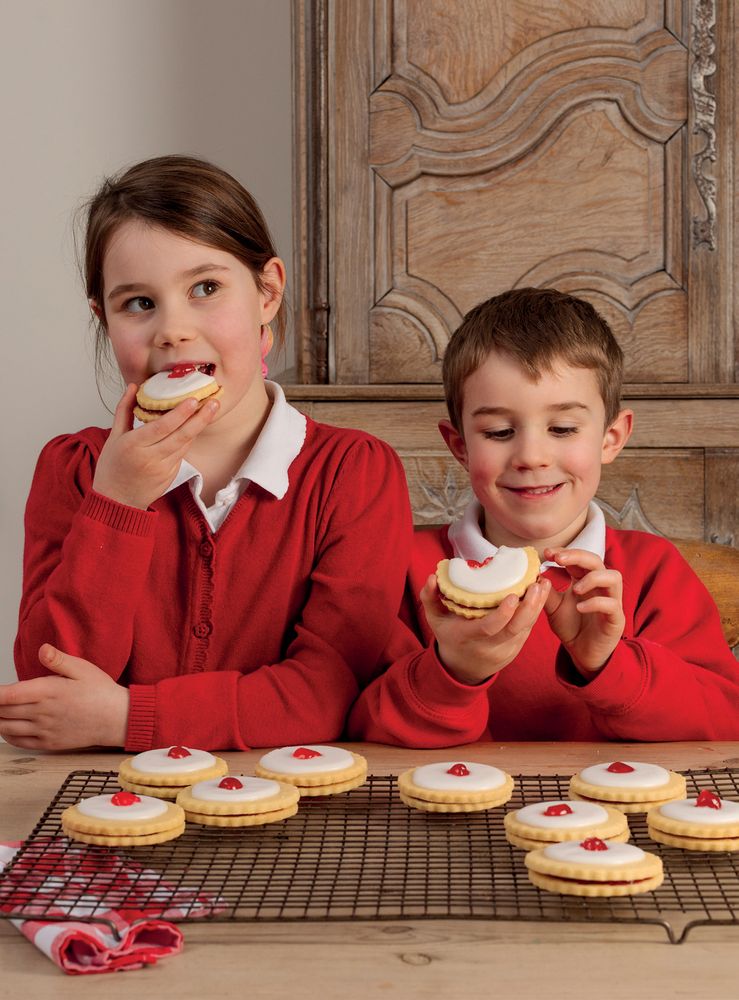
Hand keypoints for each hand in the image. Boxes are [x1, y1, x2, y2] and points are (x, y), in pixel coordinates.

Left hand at [0, 644, 128, 749]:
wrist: (117, 719)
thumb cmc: (101, 692)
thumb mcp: (82, 668)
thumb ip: (58, 660)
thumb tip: (42, 649)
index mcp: (48, 691)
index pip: (8, 695)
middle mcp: (42, 713)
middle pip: (2, 711)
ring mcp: (44, 730)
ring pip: (6, 728)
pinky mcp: (49, 742)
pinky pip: (19, 742)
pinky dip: (6, 735)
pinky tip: (5, 727)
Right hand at [92, 383, 219, 508]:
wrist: (117, 500)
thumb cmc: (112, 467)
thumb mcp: (114, 437)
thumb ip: (124, 410)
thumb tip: (133, 386)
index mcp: (134, 445)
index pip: (161, 427)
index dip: (179, 414)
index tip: (192, 400)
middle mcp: (150, 457)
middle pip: (180, 436)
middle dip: (200, 418)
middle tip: (214, 402)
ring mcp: (163, 468)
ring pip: (185, 444)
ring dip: (199, 426)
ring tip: (211, 408)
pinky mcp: (171, 475)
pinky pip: (182, 453)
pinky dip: (189, 439)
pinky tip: (197, 425)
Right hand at [421, 574, 550, 684]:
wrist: (463, 667)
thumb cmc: (449, 636)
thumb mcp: (435, 619)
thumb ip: (430, 598)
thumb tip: (432, 577)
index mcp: (468, 637)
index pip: (489, 628)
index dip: (503, 613)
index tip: (513, 595)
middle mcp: (489, 646)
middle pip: (514, 629)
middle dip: (529, 607)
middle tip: (537, 584)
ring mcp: (505, 650)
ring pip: (525, 629)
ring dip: (537, 606)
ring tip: (543, 584)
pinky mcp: (515, 649)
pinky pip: (527, 630)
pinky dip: (535, 612)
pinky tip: (540, 594)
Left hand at [543, 548, 624, 676]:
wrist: (582, 654)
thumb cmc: (571, 627)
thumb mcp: (553, 608)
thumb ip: (546, 592)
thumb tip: (534, 575)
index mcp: (586, 581)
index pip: (579, 559)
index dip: (565, 552)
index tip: (547, 553)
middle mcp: (601, 587)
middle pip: (597, 561)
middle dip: (578, 556)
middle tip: (558, 559)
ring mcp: (612, 601)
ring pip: (614, 577)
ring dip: (592, 578)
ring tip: (574, 589)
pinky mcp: (616, 619)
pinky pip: (612, 604)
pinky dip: (595, 603)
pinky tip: (580, 608)